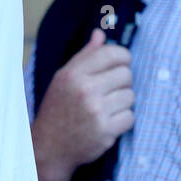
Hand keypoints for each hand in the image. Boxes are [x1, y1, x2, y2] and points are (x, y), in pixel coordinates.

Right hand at [32, 29, 134, 180]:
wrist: (49, 146)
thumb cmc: (58, 108)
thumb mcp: (64, 78)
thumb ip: (85, 56)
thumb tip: (100, 33)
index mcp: (74, 73)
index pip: (112, 54)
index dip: (122, 57)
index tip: (120, 64)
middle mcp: (85, 90)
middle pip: (126, 74)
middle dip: (122, 82)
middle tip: (110, 90)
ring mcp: (96, 111)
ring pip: (131, 96)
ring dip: (123, 102)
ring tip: (108, 107)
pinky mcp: (105, 131)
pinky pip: (130, 117)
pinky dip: (123, 120)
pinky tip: (109, 121)